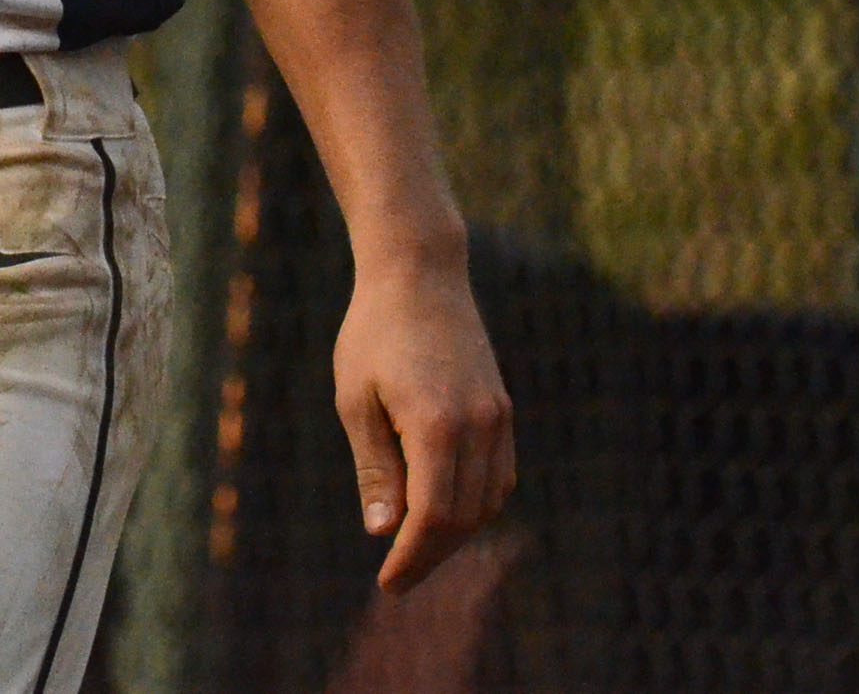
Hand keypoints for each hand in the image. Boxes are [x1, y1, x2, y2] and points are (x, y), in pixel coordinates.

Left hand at [333, 254, 515, 590]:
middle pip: (464, 517)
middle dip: (431, 554)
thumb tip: (383, 532)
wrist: (419, 275)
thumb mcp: (356, 401)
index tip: (389, 582)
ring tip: (417, 549)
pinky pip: (499, 474)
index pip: (434, 516)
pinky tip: (445, 511)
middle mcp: (479, 426)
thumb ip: (375, 468)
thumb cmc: (373, 334)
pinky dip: (476, 502)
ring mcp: (497, 417)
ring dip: (456, 532)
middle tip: (398, 578)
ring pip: (488, 500)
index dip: (413, 556)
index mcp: (437, 426)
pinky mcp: (502, 408)